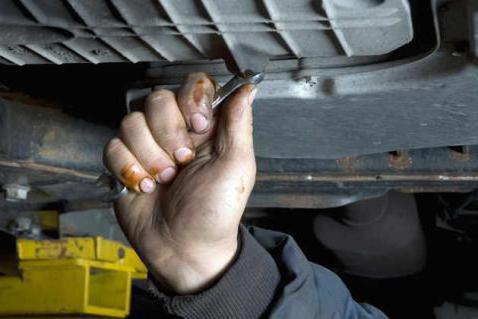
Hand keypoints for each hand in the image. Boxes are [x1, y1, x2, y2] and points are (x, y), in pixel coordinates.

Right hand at [103, 73, 256, 293]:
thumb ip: (239, 124)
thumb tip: (247, 89)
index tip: (198, 125)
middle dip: (168, 134)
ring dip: (149, 156)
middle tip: (182, 162)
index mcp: (205, 128)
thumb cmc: (215, 213)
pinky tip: (145, 187)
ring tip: (165, 179)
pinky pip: (113, 146)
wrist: (184, 249)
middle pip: (157, 100)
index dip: (191, 101)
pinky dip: (129, 168)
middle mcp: (175, 132)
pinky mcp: (126, 164)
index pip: (193, 86)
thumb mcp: (237, 167)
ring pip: (131, 122)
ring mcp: (148, 147)